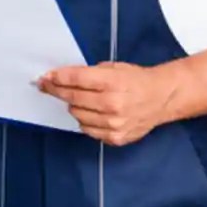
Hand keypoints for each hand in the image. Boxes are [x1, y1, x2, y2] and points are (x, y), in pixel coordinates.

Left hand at [38, 62, 178, 146]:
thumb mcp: (114, 68)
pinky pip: (88, 129)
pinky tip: (93, 113)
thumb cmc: (136, 80)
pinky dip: (85, 120)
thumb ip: (89, 73)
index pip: (76, 79)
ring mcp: (114, 123)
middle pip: (73, 98)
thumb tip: (61, 78)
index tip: (44, 78)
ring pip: (77, 115)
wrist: (161, 98)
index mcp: (113, 82)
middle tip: (47, 86)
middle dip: (57, 90)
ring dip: (74, 106)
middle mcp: (113, 104)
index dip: (57, 78)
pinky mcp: (116, 137)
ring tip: (82, 99)